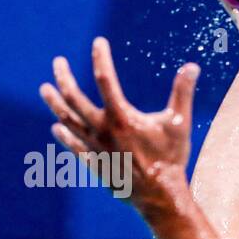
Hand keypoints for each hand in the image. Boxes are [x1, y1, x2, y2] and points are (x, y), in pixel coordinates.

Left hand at [39, 38, 198, 213]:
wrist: (160, 196)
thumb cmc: (171, 158)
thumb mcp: (179, 123)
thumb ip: (182, 93)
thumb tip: (192, 66)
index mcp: (122, 117)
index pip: (105, 79)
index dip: (100, 58)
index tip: (99, 42)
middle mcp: (103, 130)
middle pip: (74, 98)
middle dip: (64, 77)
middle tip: (58, 62)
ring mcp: (95, 147)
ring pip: (67, 120)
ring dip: (54, 102)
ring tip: (45, 88)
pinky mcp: (94, 163)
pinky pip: (73, 146)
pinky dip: (64, 135)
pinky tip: (57, 127)